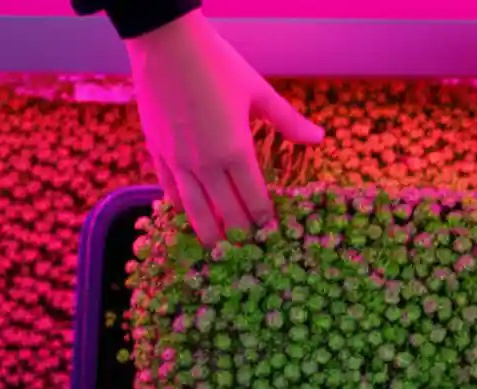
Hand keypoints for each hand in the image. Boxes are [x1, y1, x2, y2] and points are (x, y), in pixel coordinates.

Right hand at [126, 11, 323, 246]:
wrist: (165, 45)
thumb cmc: (216, 65)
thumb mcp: (258, 91)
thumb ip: (288, 121)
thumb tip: (319, 138)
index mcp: (236, 152)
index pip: (254, 201)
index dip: (265, 222)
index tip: (273, 235)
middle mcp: (206, 166)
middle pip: (226, 215)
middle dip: (240, 237)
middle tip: (251, 254)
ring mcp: (178, 163)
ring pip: (195, 212)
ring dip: (210, 234)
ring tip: (219, 252)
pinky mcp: (157, 154)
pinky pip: (170, 192)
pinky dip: (181, 209)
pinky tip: (189, 217)